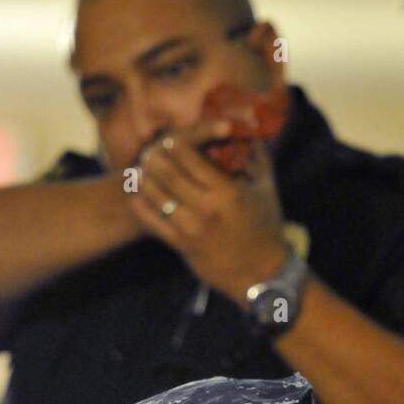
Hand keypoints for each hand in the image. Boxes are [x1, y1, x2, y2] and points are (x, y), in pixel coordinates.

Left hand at [134, 121, 288, 302]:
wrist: (262, 273)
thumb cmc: (266, 226)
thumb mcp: (266, 188)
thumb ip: (257, 156)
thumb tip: (250, 129)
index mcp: (228, 192)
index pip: (191, 159)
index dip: (175, 145)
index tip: (168, 140)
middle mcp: (207, 209)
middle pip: (169, 174)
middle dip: (154, 159)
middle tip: (147, 151)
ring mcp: (193, 229)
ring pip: (157, 197)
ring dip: (144, 181)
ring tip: (138, 170)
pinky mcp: (184, 246)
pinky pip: (155, 224)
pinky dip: (142, 208)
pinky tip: (136, 197)